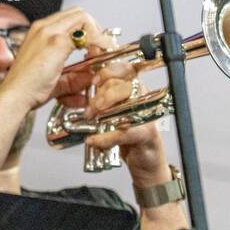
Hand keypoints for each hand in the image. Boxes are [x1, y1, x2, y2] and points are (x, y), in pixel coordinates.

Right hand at [0, 7, 100, 111]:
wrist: (14, 96)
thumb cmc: (26, 89)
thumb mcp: (53, 79)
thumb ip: (73, 77)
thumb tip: (90, 76)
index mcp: (38, 32)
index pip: (69, 18)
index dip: (86, 29)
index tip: (94, 45)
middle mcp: (42, 28)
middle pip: (78, 13)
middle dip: (94, 28)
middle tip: (100, 46)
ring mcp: (49, 33)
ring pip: (83, 17)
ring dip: (97, 34)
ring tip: (101, 52)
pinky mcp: (56, 43)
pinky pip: (85, 34)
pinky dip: (98, 43)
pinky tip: (98, 57)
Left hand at [84, 67, 171, 186]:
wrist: (144, 161)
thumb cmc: (126, 133)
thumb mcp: (108, 109)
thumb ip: (98, 91)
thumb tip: (82, 69)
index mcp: (133, 87)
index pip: (123, 68)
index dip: (106, 71)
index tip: (94, 80)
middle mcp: (142, 98)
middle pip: (121, 85)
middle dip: (100, 95)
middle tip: (91, 109)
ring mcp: (147, 115)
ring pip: (125, 104)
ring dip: (103, 112)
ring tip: (92, 120)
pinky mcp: (147, 134)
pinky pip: (123, 131)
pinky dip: (105, 137)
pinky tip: (94, 140)